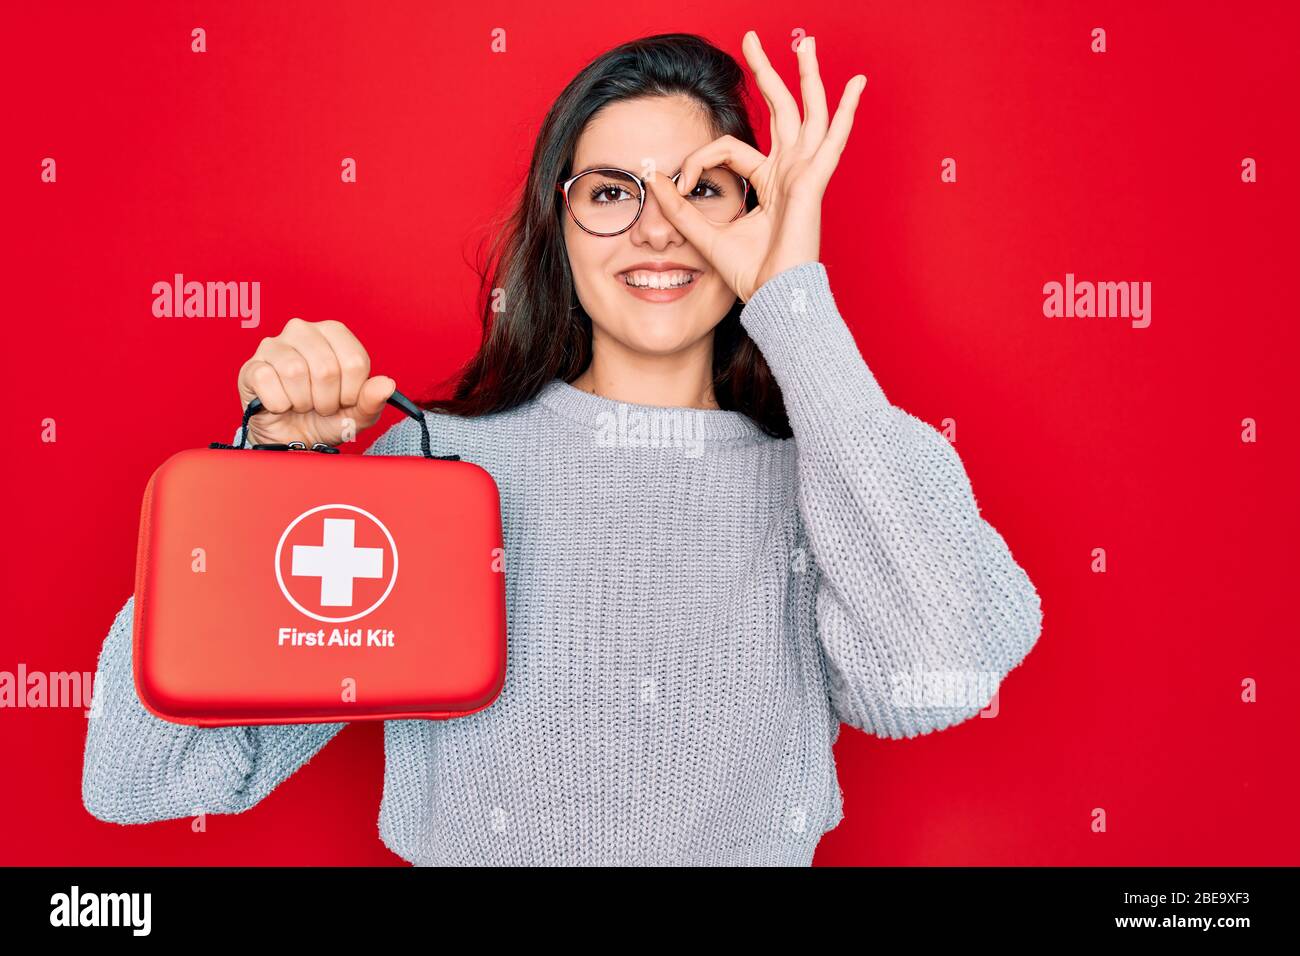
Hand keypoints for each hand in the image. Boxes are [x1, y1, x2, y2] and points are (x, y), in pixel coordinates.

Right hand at [236, 318, 396, 446]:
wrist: (291, 438)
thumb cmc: (325, 418)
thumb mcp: (357, 414)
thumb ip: (373, 400)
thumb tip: (386, 385)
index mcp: (333, 333)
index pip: (354, 361)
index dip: (352, 391)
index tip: (344, 399)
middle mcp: (302, 330)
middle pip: (326, 368)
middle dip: (327, 399)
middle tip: (321, 405)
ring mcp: (273, 345)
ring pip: (295, 372)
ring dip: (303, 401)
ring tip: (302, 404)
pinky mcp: (251, 366)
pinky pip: (268, 382)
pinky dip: (279, 404)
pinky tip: (280, 404)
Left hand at [644, 31, 865, 302]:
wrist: (774, 298)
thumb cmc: (750, 275)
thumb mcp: (704, 234)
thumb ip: (680, 208)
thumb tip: (652, 180)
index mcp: (769, 183)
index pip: (730, 148)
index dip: (699, 158)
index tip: (675, 180)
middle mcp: (790, 173)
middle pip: (781, 111)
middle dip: (768, 73)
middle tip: (753, 39)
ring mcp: (804, 175)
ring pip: (808, 114)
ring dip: (806, 77)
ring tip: (806, 44)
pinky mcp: (812, 183)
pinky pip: (831, 141)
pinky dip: (846, 112)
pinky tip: (857, 85)